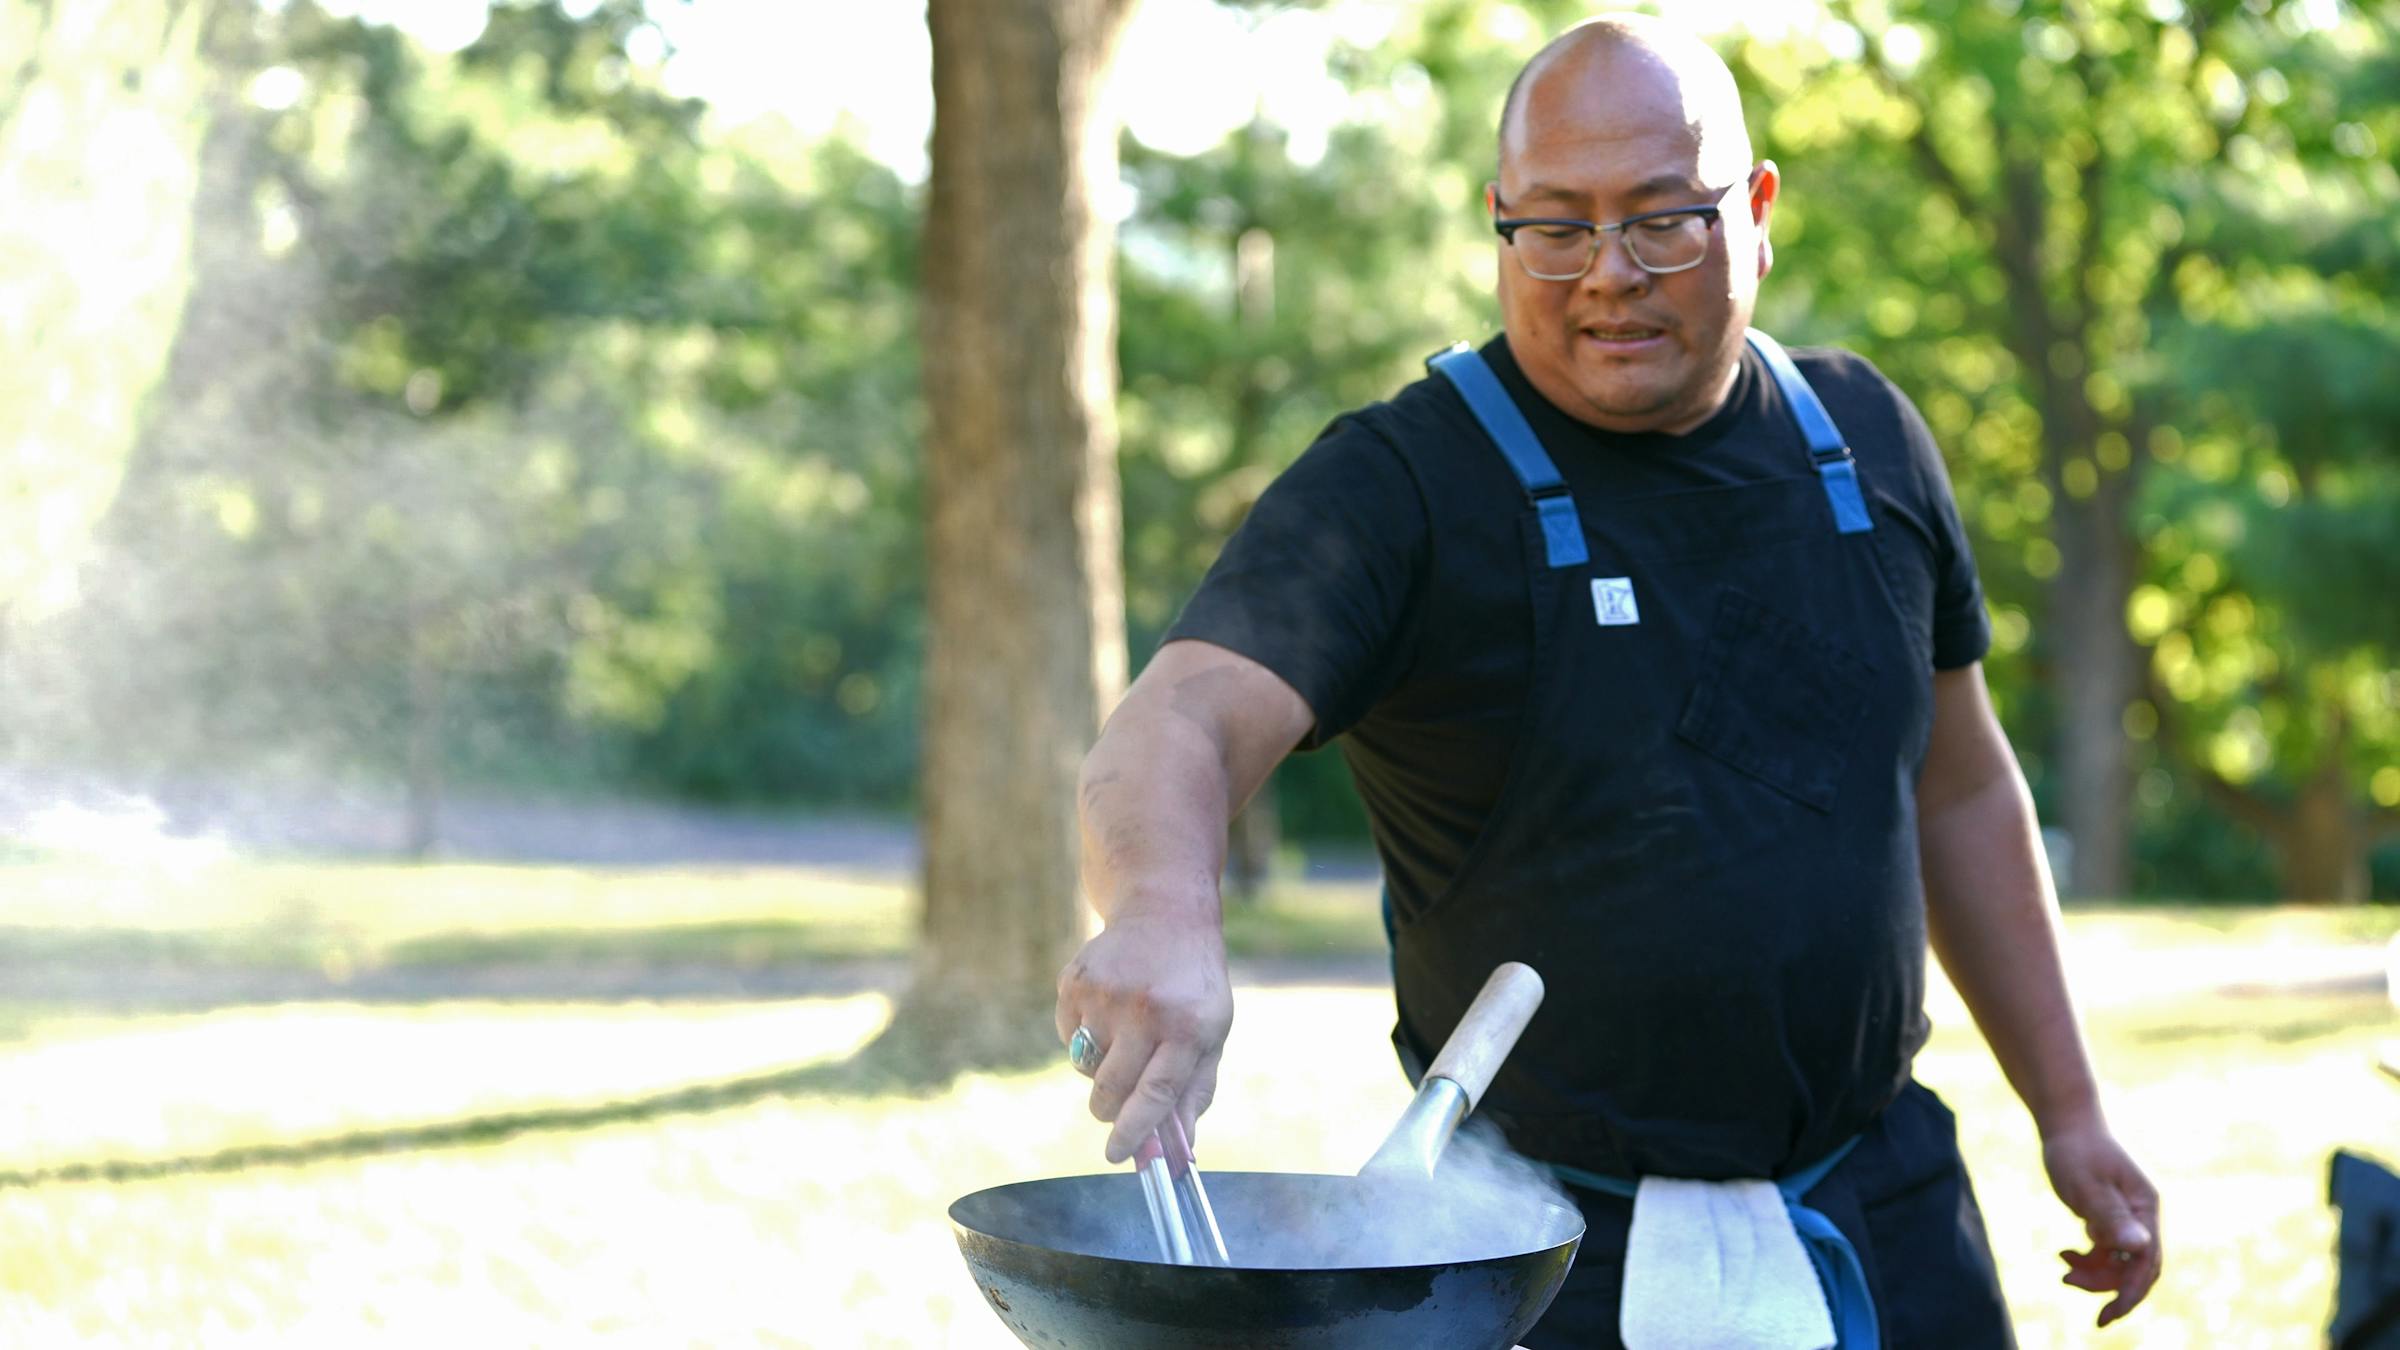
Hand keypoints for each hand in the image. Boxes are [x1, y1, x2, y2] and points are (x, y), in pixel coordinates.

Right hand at [1055, 909, 1232, 1163]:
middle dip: (1108, 1109)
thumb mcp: (1212, 1033)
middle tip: (1112, 1108)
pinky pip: (1067, 1037)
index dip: (1134, 1131)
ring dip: (1099, 1068)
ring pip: (1085, 1066)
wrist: (1164, 914)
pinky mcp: (1075, 981)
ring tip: (1123, 1036)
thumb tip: (1177, 1153)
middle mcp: (1146, 1009)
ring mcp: (1106, 993)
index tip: (1116, 1156)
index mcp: (1189, 1027)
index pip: (1157, 1094)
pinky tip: (1107, 1008)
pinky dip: (1083, 1037)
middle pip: (1112, 1087)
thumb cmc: (1193, 987)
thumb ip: (1195, 1092)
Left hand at [2042, 1119, 2160, 1326]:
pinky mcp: (2110, 1219)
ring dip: (2094, 1273)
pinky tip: (2063, 1254)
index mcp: (2145, 1208)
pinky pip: (2105, 1252)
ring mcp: (2127, 1219)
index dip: (2130, 1292)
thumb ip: (2111, 1215)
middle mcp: (2142, 1217)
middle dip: (2108, 1286)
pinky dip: (2087, 1259)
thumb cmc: (2075, 1150)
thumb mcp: (2087, 1184)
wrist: (2066, 1124)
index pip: (2146, 1262)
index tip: (2107, 1315)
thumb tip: (2139, 1247)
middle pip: (2135, 1268)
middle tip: (2068, 1283)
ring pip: (2118, 1263)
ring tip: (2062, 1268)